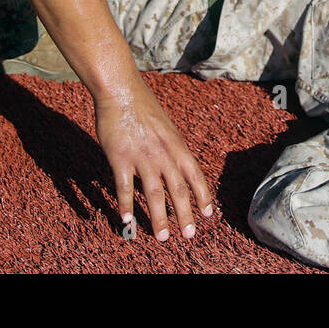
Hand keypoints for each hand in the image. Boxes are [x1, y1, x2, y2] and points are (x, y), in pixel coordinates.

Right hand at [94, 76, 212, 241]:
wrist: (121, 90)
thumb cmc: (143, 107)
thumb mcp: (165, 127)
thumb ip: (171, 149)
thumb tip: (176, 168)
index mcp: (177, 145)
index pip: (196, 175)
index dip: (203, 196)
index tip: (208, 215)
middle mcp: (163, 154)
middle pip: (178, 190)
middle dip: (185, 215)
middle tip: (188, 235)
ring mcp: (142, 157)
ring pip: (155, 194)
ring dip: (159, 218)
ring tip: (162, 237)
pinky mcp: (120, 158)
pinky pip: (125, 187)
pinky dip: (126, 205)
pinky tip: (127, 220)